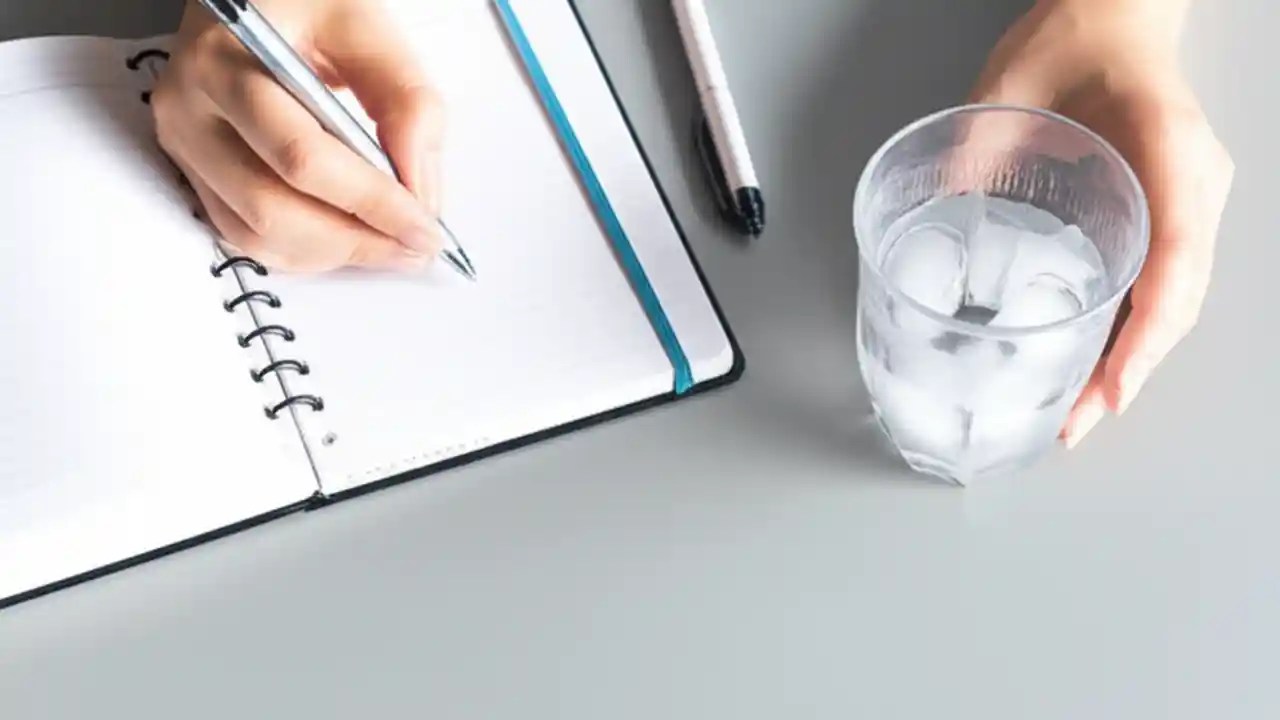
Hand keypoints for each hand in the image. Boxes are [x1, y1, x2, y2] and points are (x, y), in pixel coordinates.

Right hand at [152, 0, 445, 271]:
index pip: (301, 156)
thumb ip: (406, 102)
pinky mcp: (194, 173)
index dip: (371, 203)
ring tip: (391, 246)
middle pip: (273, 208)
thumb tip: (420, 193)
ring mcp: (184, 147)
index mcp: (223, 59)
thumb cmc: (306, 2)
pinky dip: (307, 251)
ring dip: (334, 255)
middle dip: (357, 240)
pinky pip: (247, 238)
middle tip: (416, 247)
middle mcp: (188, 109)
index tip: (426, 229)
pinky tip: (351, 238)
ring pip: (257, 235)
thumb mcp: (365, 25)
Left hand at [968, 0, 1233, 447]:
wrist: (1112, 14)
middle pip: (1182, 296)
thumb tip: (933, 213)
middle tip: (1077, 423)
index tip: (1109, 389)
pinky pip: (1165, 281)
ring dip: (1135, 360)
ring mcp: (1191, 197)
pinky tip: (1095, 364)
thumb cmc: (1072, 37)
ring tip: (1081, 412)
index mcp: (1166, 145)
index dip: (1144, 335)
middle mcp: (1194, 180)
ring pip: (1179, 298)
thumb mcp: (1006, 82)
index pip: (1174, 257)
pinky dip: (1134, 330)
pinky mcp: (1173, 209)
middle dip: (1133, 369)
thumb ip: (973, 144)